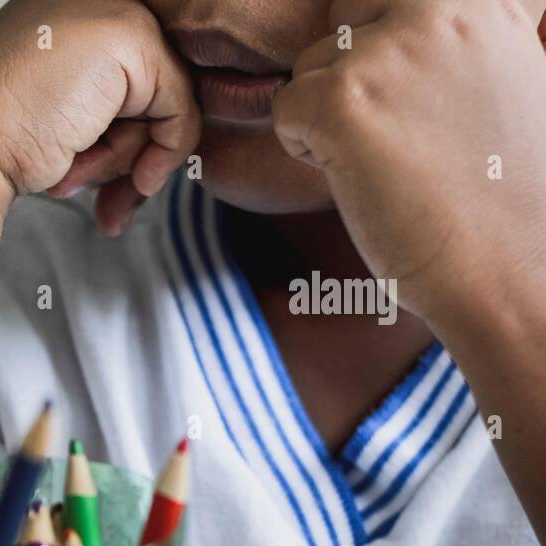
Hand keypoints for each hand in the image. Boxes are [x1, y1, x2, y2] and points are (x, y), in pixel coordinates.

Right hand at [0, 0, 200, 233]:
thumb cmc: (1, 141)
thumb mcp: (66, 109)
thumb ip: (110, 102)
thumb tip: (165, 139)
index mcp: (71, 12)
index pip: (135, 80)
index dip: (126, 136)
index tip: (110, 178)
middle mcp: (93, 2)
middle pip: (154, 88)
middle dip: (131, 151)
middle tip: (89, 183)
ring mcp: (113, 9)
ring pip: (167, 100)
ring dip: (129, 158)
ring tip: (77, 172)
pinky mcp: (130, 36)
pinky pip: (181, 107)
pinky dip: (161, 154)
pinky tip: (116, 174)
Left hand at [272, 0, 545, 329]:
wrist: (513, 266)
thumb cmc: (503, 194)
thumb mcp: (504, 83)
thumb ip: (457, 47)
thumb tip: (395, 60)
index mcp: (484, 2)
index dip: (386, 49)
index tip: (416, 107)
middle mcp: (439, 7)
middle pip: (346, 18)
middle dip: (349, 72)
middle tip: (391, 134)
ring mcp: (386, 52)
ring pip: (310, 67)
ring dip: (328, 115)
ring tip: (386, 162)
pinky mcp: (341, 102)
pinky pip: (285, 108)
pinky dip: (303, 147)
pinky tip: (356, 178)